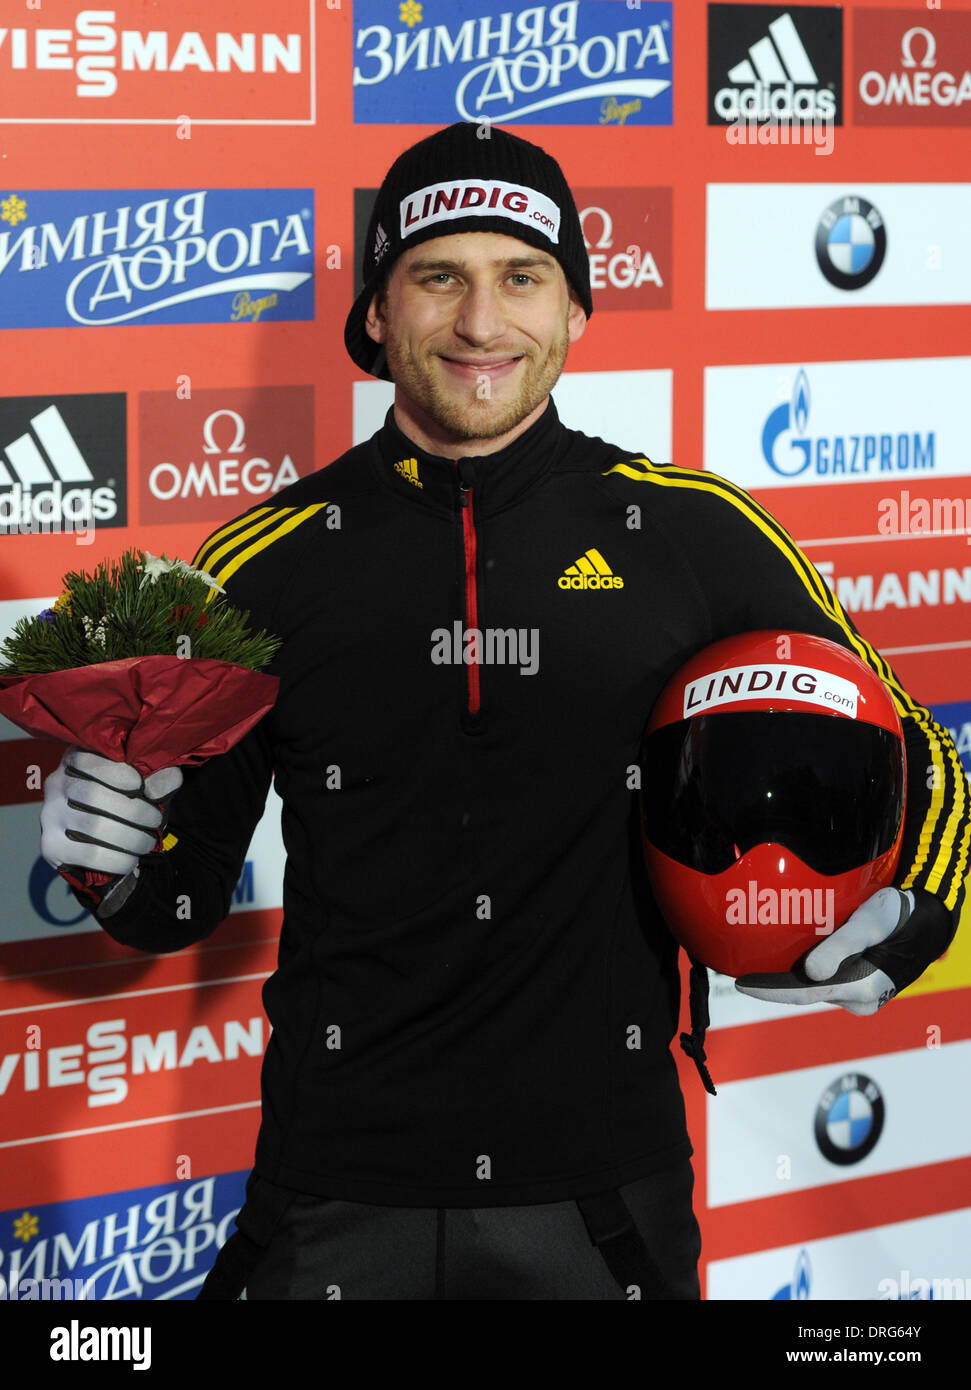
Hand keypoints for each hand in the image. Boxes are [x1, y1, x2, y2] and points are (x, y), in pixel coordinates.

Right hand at [41, 747, 182, 879]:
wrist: (107, 832)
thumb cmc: (129, 796)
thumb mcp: (148, 778)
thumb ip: (159, 775)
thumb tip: (154, 790)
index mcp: (77, 757)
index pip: (90, 761)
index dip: (120, 774)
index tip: (141, 787)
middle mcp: (56, 784)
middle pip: (93, 795)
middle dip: (134, 811)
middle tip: (154, 820)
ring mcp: (50, 816)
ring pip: (93, 826)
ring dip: (131, 837)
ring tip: (147, 841)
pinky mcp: (51, 846)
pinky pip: (89, 854)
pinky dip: (118, 859)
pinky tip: (131, 858)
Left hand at [735, 886, 954, 1015]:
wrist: (926, 919)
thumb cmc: (898, 916)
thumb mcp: (869, 924)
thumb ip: (841, 947)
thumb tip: (809, 973)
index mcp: (861, 988)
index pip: (804, 994)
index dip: (770, 991)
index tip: (742, 986)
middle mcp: (859, 998)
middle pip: (807, 992)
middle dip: (776, 984)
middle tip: (743, 971)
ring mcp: (860, 995)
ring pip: (815, 987)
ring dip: (790, 977)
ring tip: (759, 964)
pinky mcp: (859, 986)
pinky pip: (825, 982)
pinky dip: (806, 973)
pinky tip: (788, 962)